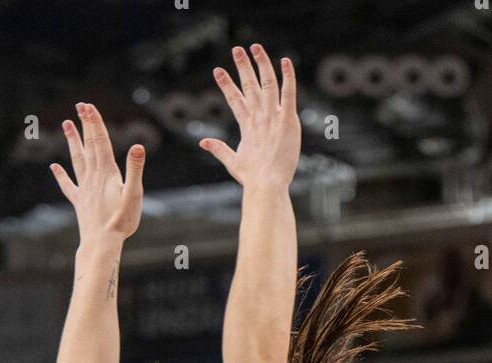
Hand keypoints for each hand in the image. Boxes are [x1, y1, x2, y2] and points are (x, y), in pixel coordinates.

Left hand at [50, 102, 144, 242]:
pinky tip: (54, 167)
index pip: (100, 141)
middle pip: (88, 145)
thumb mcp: (134, 194)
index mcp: (107, 172)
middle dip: (85, 125)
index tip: (88, 106)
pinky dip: (61, 175)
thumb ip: (135, 169)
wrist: (102, 243)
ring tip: (66, 124)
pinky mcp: (80, 202)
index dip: (94, 122)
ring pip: (77, 159)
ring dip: (72, 141)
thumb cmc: (121, 221)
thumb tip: (138, 146)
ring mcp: (84, 189)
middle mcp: (93, 176)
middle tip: (80, 106)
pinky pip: (68, 185)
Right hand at [201, 45, 299, 187]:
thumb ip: (219, 148)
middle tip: (236, 49)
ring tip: (255, 47)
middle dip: (242, 66)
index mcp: (246, 125)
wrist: (267, 185)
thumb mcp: (233, 162)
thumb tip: (202, 141)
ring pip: (267, 83)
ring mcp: (272, 117)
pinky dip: (288, 77)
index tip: (217, 71)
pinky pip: (288, 94)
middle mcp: (258, 117)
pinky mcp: (287, 121)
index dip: (226, 84)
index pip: (234, 99)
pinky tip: (286, 61)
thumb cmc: (252, 178)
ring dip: (261, 63)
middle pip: (249, 85)